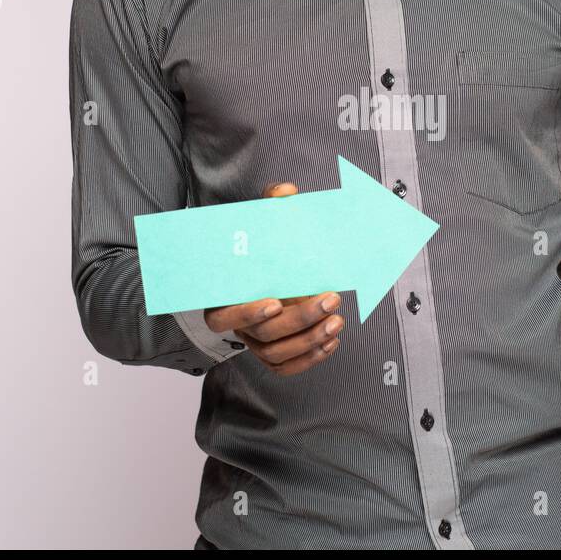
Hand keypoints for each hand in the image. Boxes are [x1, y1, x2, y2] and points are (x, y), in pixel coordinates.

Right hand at [204, 182, 344, 375]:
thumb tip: (285, 192)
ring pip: (276, 354)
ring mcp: (254, 340)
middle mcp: (237, 324)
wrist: (263, 271)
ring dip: (310, 340)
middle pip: (263, 335)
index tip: (275, 302)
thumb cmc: (260, 251)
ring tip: (337, 321)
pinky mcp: (272, 352)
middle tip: (330, 299)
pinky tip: (330, 341)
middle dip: (300, 320)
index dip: (247, 313)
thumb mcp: (262, 226)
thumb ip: (272, 209)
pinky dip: (309, 359)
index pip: (223, 316)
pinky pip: (286, 367)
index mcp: (224, 297)